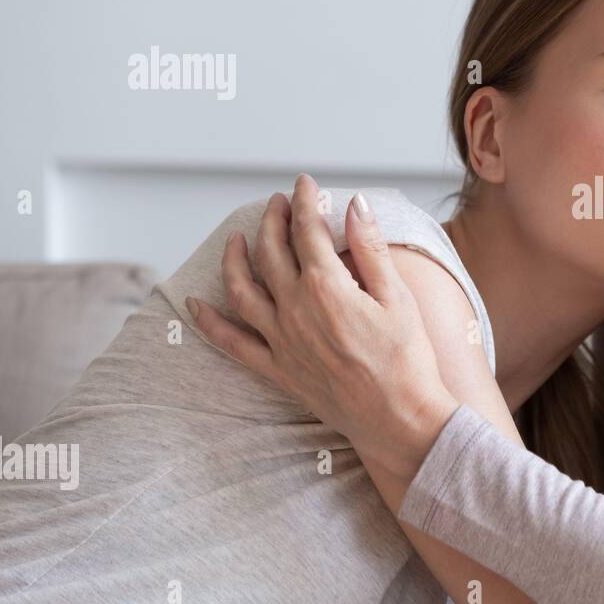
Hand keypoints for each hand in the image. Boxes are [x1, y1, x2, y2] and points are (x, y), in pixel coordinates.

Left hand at [187, 174, 458, 480]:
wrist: (400, 419)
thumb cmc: (408, 360)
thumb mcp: (398, 297)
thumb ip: (370, 249)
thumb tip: (354, 205)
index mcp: (326, 287)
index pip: (306, 230)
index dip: (305, 201)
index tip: (305, 183)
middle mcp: (294, 310)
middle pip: (270, 252)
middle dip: (272, 220)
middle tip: (278, 203)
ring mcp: (281, 341)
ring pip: (243, 289)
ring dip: (236, 259)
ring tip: (237, 239)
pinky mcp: (278, 369)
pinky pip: (233, 342)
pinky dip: (210, 322)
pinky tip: (194, 305)